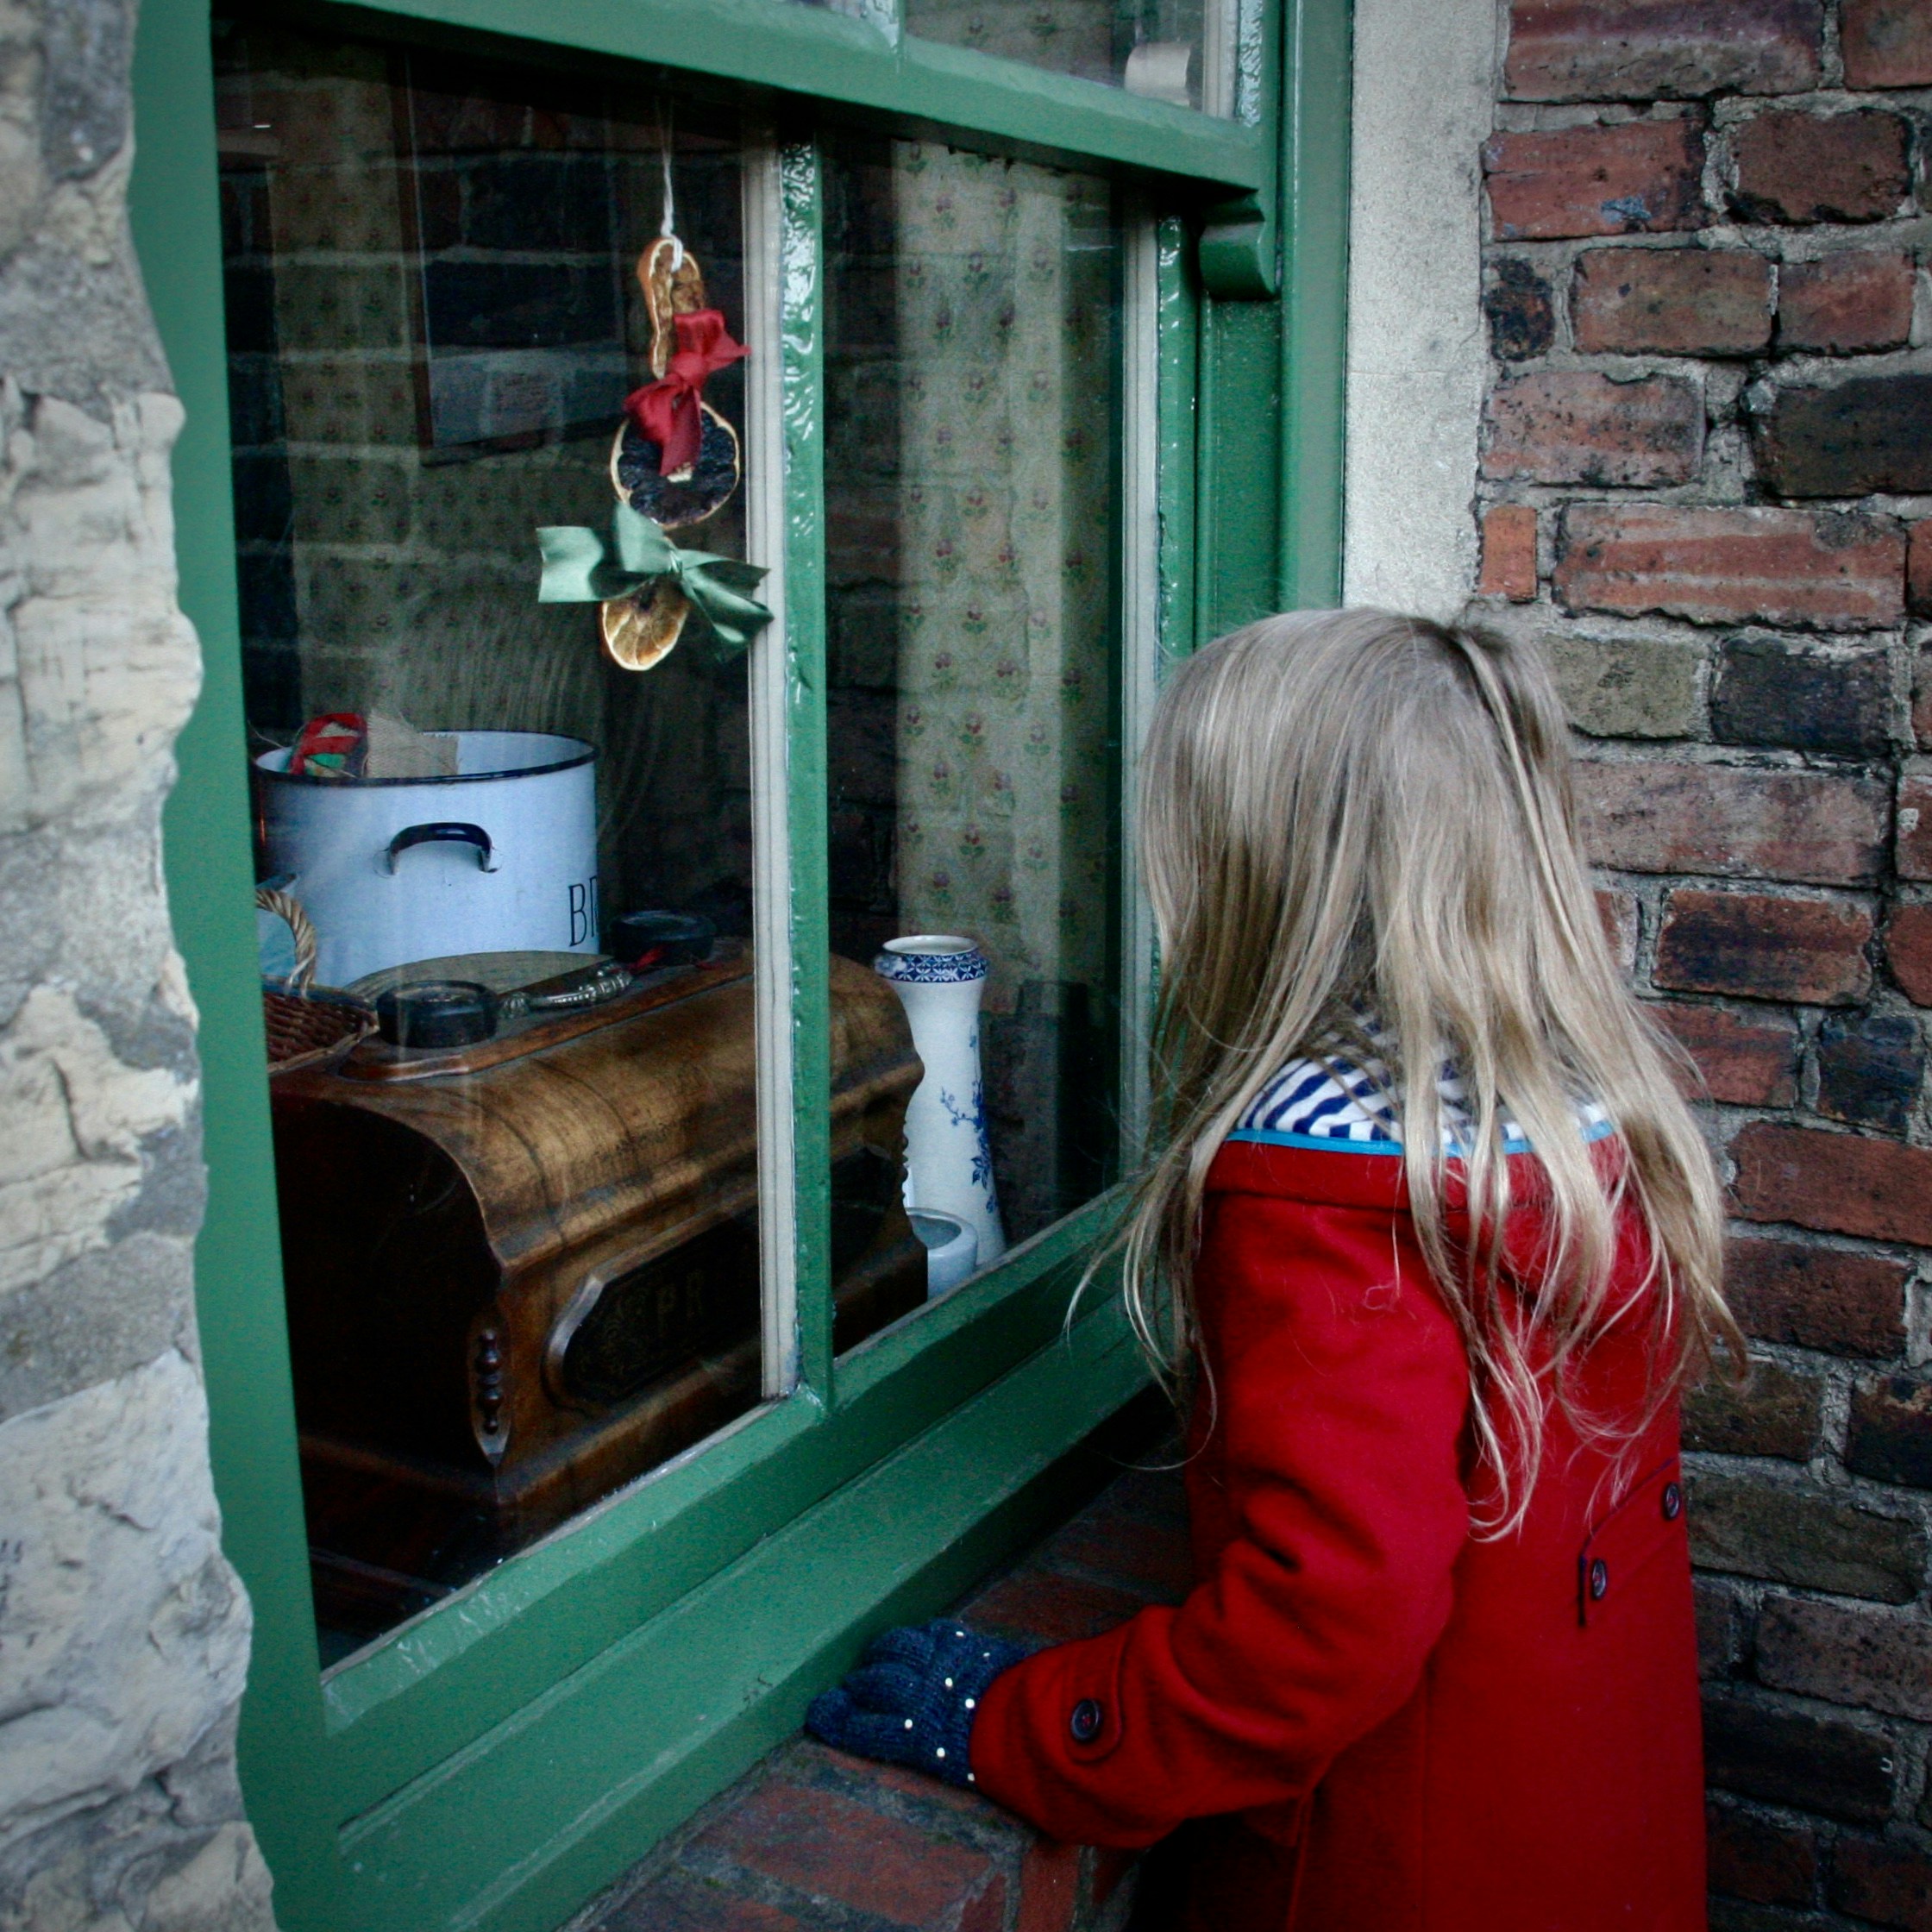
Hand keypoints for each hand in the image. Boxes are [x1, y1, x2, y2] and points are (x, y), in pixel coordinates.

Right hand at [806, 1620, 1026, 1788]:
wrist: (1024, 1718)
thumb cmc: (990, 1755)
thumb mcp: (947, 1763)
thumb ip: (918, 1745)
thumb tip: (899, 1735)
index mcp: (909, 1734)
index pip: (861, 1726)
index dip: (836, 1720)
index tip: (819, 1714)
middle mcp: (914, 1695)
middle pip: (874, 1683)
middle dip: (858, 1685)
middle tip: (851, 1687)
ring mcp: (934, 1661)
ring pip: (894, 1647)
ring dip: (881, 1651)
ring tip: (876, 1656)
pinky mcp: (956, 1639)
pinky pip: (929, 1630)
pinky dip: (919, 1635)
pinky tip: (917, 1639)